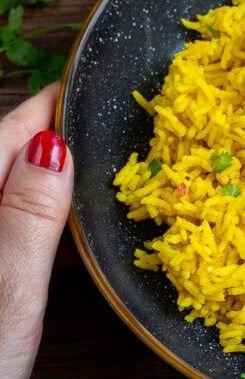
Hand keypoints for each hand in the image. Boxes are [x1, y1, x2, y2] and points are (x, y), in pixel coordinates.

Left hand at [0, 84, 72, 378]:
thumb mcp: (7, 294)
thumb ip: (28, 216)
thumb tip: (55, 146)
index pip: (5, 133)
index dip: (48, 108)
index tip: (87, 84)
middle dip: (45, 140)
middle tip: (99, 125)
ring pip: (0, 194)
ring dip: (36, 180)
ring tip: (86, 170)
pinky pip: (0, 227)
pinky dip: (24, 218)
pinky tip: (51, 230)